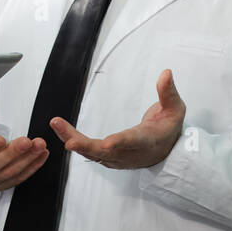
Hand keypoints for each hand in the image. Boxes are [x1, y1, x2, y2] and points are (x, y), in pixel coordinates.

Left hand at [50, 68, 185, 168]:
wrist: (165, 151)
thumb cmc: (169, 127)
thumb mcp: (175, 110)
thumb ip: (168, 93)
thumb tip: (166, 73)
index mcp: (147, 141)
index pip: (133, 142)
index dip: (121, 143)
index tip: (107, 143)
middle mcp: (130, 153)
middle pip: (106, 153)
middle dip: (86, 146)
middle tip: (68, 141)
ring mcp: (117, 158)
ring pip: (93, 152)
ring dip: (73, 139)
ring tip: (56, 123)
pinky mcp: (108, 157)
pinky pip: (89, 151)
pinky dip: (74, 141)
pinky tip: (60, 130)